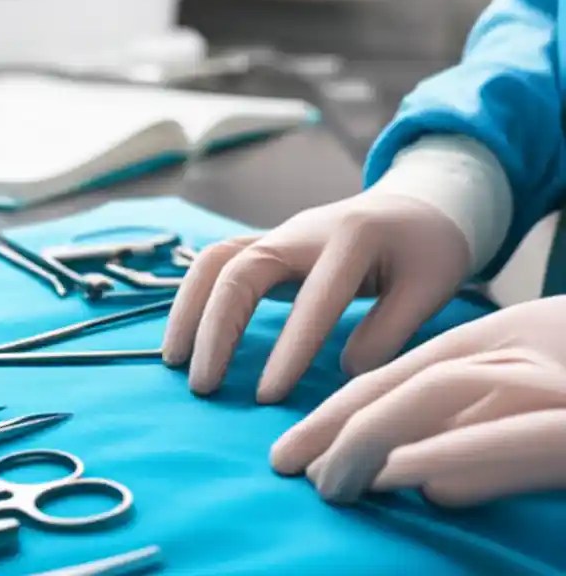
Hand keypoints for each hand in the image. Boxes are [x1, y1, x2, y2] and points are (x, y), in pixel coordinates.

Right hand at [162, 190, 469, 401]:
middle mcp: (301, 231)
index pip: (314, 297)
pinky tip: (182, 339)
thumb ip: (390, 330)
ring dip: (188, 311)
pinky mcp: (261, 245)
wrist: (414, 203)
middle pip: (241, 270)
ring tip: (175, 362)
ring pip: (213, 262)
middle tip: (204, 385)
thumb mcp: (430, 287)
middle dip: (217, 329)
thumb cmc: (427, 250)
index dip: (289, 349)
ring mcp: (276, 234)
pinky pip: (213, 265)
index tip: (267, 396)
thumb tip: (343, 375)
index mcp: (353, 238)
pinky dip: (190, 299)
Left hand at [271, 297, 565, 505]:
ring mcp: (548, 382)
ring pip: (437, 391)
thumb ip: (482, 429)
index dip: (336, 414)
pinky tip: (407, 479)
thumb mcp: (538, 397)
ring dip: (372, 437)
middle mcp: (513, 352)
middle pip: (404, 381)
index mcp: (496, 340)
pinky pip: (512, 433)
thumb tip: (431, 485)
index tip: (292, 453)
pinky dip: (452, 449)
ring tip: (327, 482)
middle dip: (335, 424)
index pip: (397, 374)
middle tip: (286, 467)